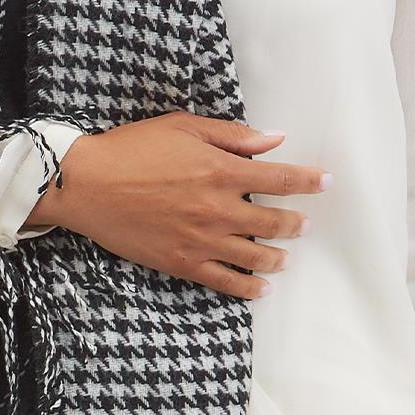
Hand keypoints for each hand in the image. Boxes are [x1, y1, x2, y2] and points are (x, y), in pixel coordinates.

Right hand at [23, 110, 327, 298]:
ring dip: (278, 256)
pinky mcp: (182, 263)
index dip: (308, 182)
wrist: (87, 184)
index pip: (281, 179)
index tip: (326, 183)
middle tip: (303, 224)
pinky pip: (226, 283)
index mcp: (221, 170)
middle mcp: (218, 209)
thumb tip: (274, 139)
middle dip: (296, 223)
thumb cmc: (132, 148)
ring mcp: (202, 240)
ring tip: (285, 256)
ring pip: (256, 257)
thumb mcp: (184, 127)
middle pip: (275, 222)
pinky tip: (261, 287)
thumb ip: (232, 135)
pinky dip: (249, 288)